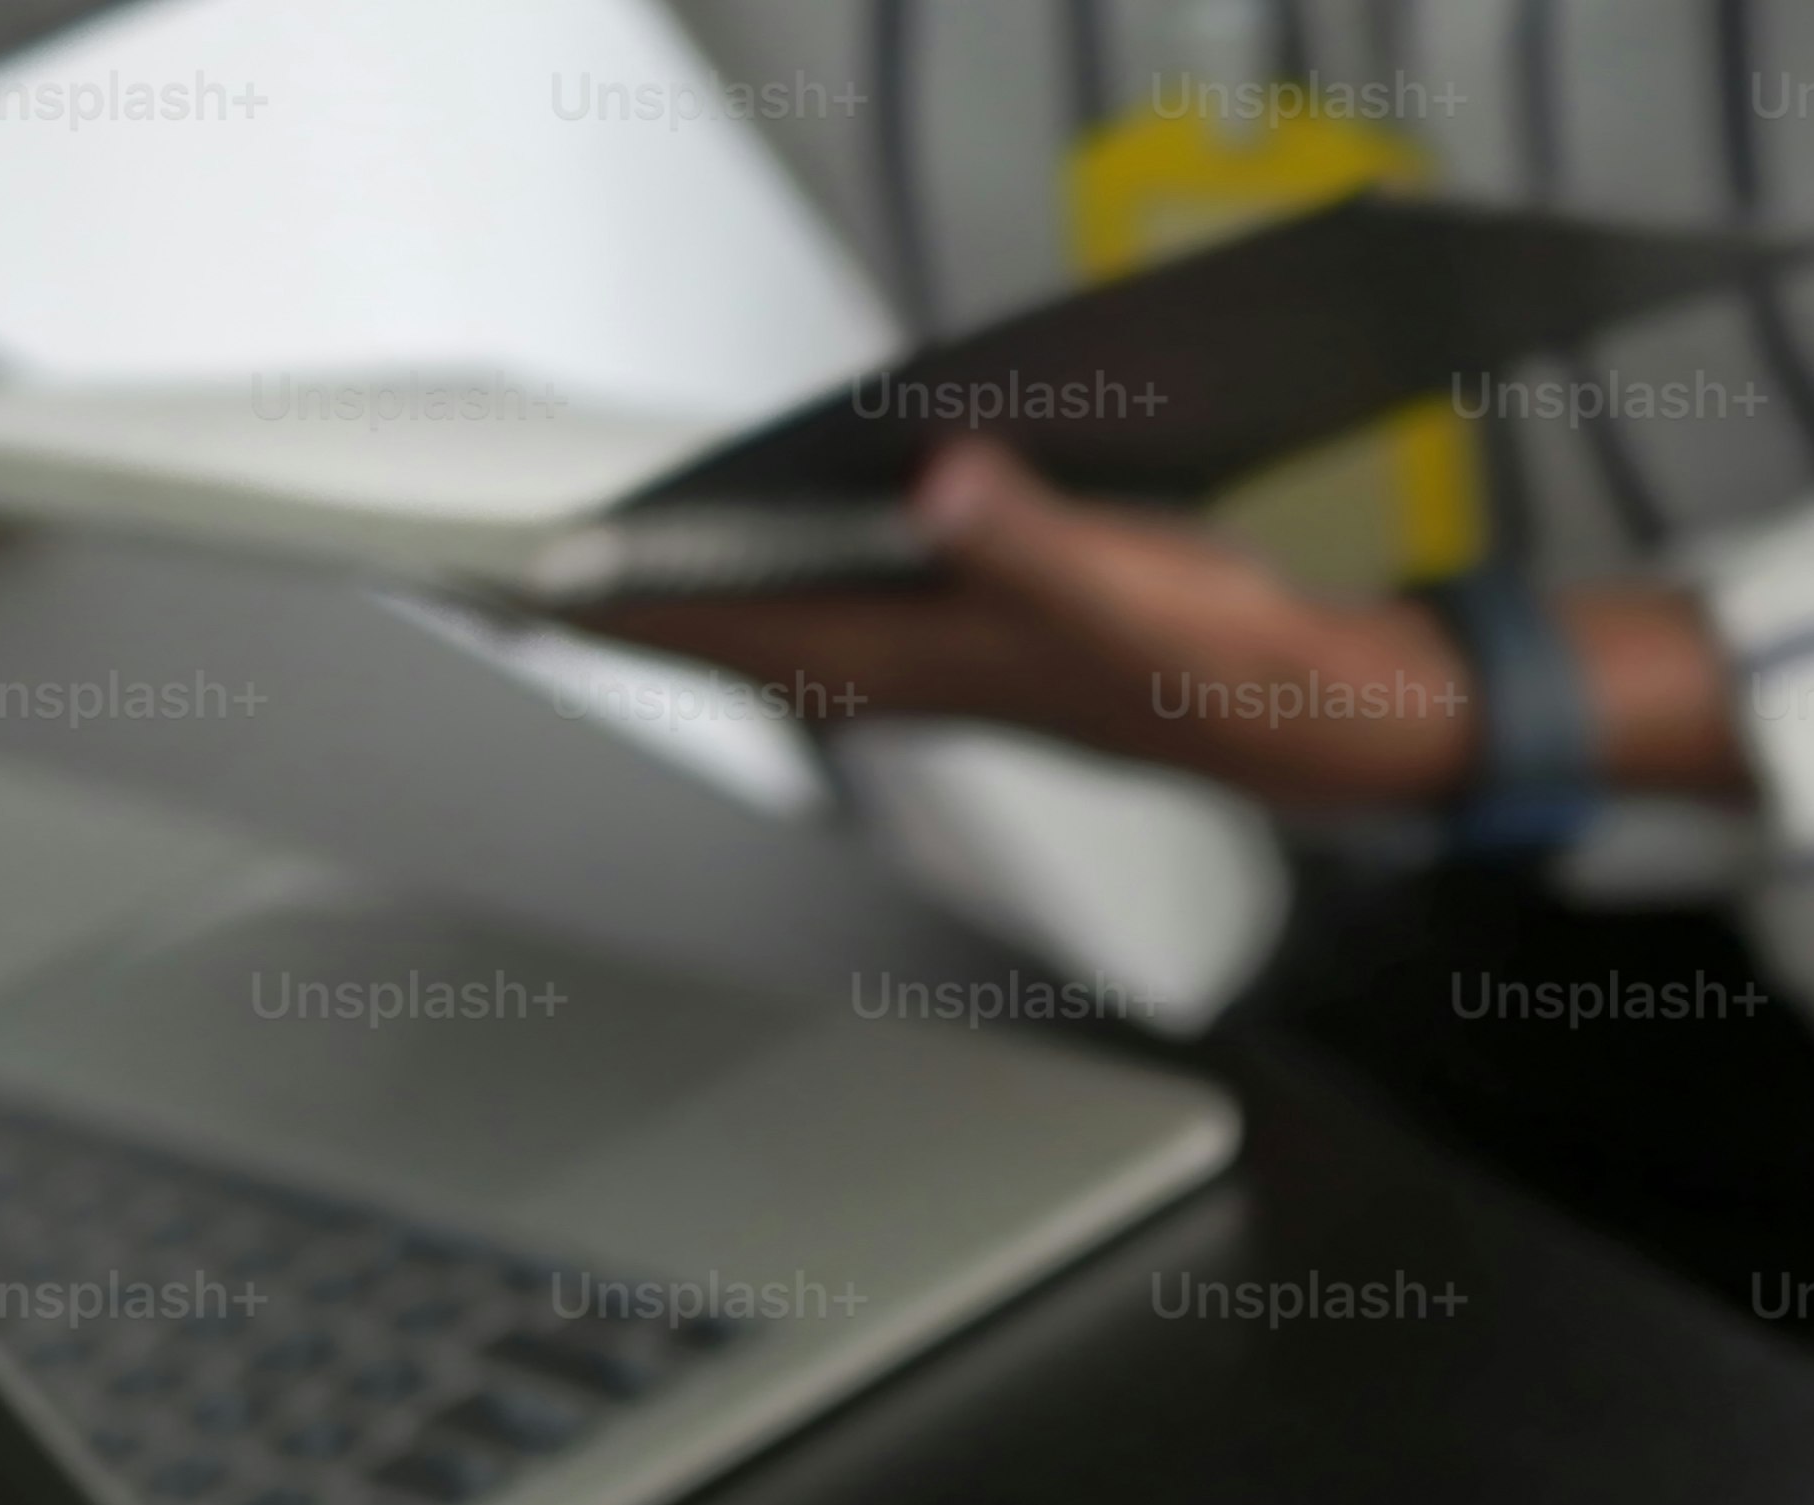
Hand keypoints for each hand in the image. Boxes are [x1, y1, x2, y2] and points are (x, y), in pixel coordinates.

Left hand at [579, 438, 1482, 805]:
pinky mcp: (966, 630)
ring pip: (778, 628)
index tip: (534, 582)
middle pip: (738, 638)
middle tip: (519, 586)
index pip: (746, 628)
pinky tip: (748, 552)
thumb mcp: (1130, 589)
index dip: (639, 603)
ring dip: (695, 604)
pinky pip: (832, 608)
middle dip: (633, 611)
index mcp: (927, 658)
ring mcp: (934, 656)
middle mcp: (912, 665)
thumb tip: (943, 483)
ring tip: (600, 575)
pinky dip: (772, 582)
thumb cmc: (1214, 666)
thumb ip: (1032, 538)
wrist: (1293, 712)